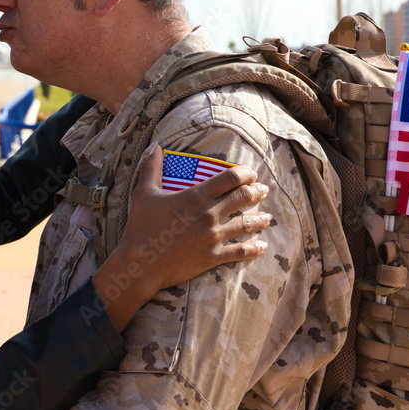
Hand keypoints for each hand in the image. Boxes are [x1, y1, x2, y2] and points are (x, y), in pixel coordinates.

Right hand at [93, 144, 270, 330]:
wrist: (140, 263)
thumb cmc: (140, 227)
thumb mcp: (143, 193)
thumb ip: (151, 168)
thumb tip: (154, 146)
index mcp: (195, 196)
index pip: (230, 178)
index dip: (245, 173)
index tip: (250, 174)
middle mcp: (209, 214)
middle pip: (243, 197)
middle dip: (257, 192)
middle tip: (263, 190)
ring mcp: (213, 236)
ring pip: (246, 224)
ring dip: (260, 219)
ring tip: (268, 217)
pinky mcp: (213, 256)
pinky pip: (241, 251)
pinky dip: (254, 248)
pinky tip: (262, 246)